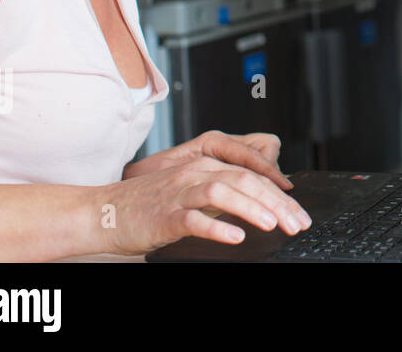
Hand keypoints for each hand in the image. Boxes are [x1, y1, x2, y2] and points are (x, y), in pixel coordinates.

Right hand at [99, 132, 310, 255]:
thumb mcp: (190, 190)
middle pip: (245, 181)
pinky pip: (193, 219)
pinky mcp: (164, 215)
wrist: (103, 211)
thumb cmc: (149, 205)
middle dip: (276, 202)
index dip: (279, 192)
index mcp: (204, 165)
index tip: (298, 212)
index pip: (251, 174)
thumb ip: (221, 191)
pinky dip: (216, 227)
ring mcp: (179, 192)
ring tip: (274, 224)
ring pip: (223, 192)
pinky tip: (235, 236)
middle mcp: (195, 173)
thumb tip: (258, 203)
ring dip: (252, 208)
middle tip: (297, 223)